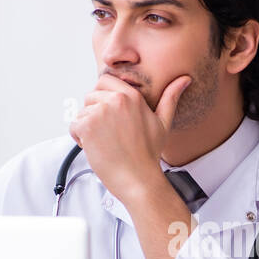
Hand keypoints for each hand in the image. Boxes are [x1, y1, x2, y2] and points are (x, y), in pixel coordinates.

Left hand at [69, 72, 190, 203]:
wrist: (138, 179)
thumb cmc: (149, 154)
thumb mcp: (163, 122)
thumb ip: (170, 98)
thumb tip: (184, 79)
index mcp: (131, 96)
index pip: (104, 80)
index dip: (102, 96)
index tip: (109, 114)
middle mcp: (115, 100)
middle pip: (90, 96)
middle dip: (94, 112)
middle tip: (108, 132)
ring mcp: (100, 112)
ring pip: (81, 112)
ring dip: (87, 127)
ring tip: (105, 142)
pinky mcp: (87, 126)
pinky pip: (74, 125)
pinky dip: (79, 138)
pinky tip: (96, 147)